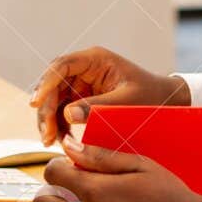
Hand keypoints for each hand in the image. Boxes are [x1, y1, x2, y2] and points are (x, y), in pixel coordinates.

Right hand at [28, 46, 189, 144]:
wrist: (165, 101)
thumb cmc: (151, 96)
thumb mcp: (126, 102)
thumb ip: (97, 107)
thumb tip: (67, 114)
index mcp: (95, 59)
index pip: (62, 66)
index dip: (45, 83)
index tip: (36, 103)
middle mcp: (84, 68)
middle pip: (53, 85)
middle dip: (45, 109)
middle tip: (47, 135)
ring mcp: (81, 83)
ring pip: (54, 99)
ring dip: (49, 120)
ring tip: (50, 141)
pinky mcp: (82, 98)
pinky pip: (62, 110)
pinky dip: (59, 125)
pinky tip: (60, 140)